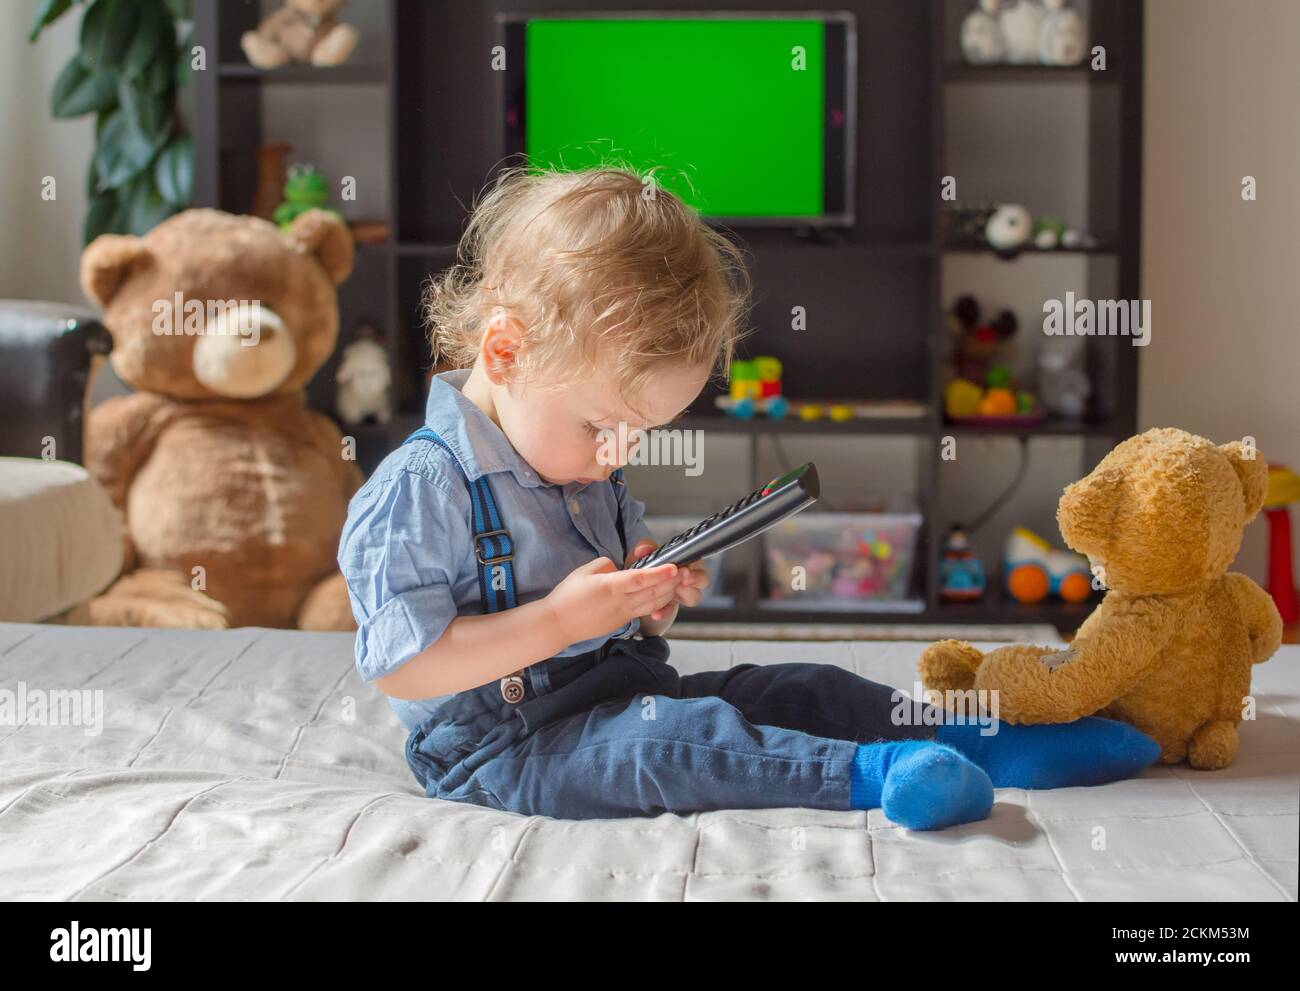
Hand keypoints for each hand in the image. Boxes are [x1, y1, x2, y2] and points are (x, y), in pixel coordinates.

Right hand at [545, 555, 678, 645]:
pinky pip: (644, 611)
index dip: (660, 573)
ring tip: (678, 583)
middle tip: (685, 572)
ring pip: (652, 603)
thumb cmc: (568, 596)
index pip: (641, 579)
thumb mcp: (585, 571)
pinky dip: (657, 603)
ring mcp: (622, 615)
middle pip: (652, 592)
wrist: (558, 624)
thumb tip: (620, 569)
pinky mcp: (621, 622)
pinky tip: (663, 596)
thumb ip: (607, 566)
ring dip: (668, 593)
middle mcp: (620, 602)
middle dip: (671, 582)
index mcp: (610, 587)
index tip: (674, 567)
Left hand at [625, 540, 710, 620]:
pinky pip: (672, 611)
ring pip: (694, 597)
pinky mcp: (670, 606)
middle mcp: (688, 578)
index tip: (686, 570)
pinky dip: (664, 612)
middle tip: (683, 581)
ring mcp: (681, 593)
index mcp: (686, 561)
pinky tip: (656, 613)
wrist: (636, 585)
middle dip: (695, 580)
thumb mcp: (644, 554)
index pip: (698, 562)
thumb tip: (644, 549)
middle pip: (703, 580)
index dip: (694, 566)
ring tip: (670, 594)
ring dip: (684, 595)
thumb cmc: (646, 566)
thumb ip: (645, 548)